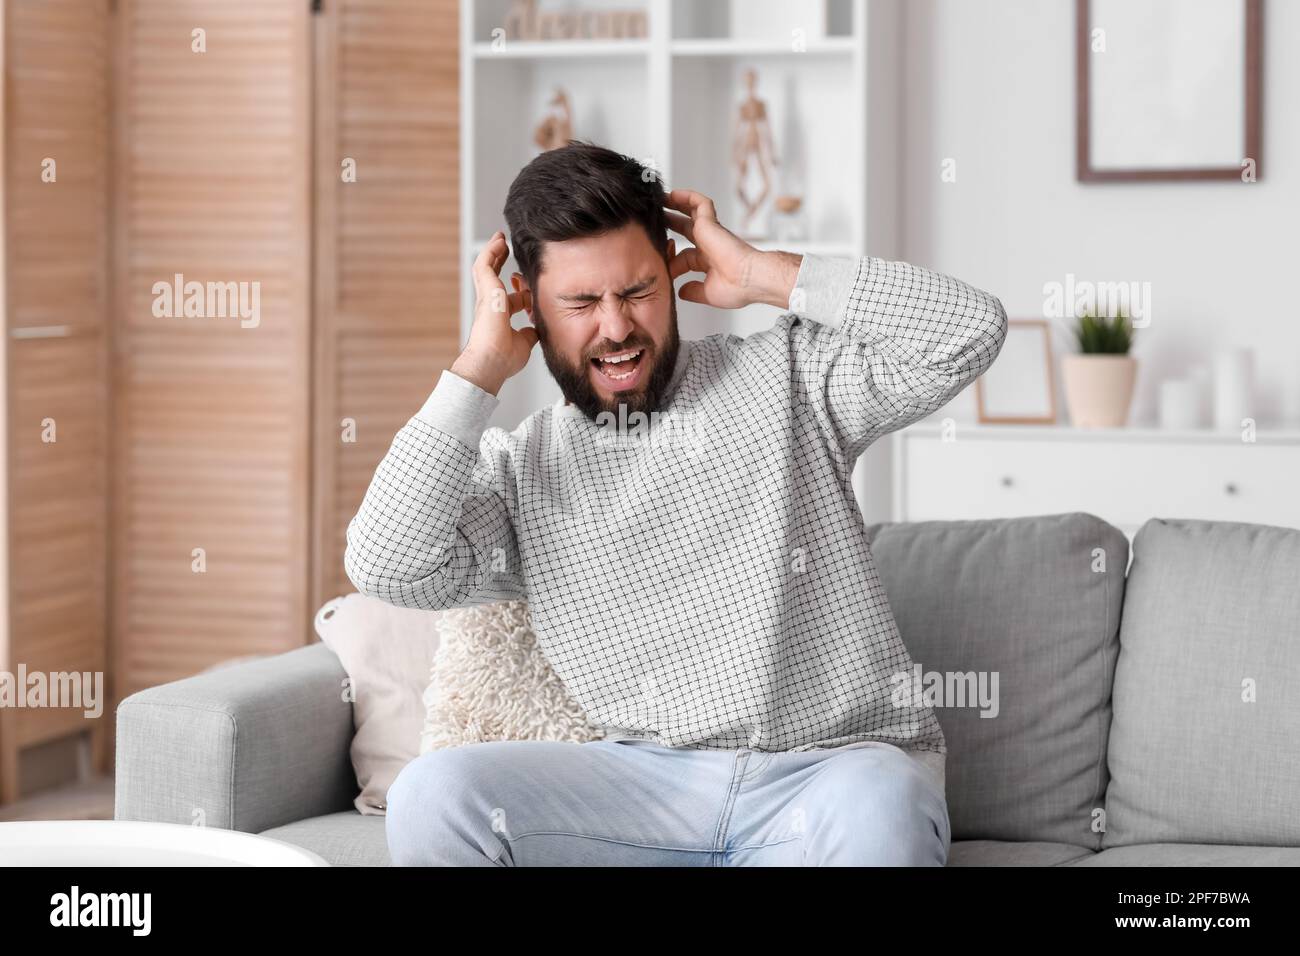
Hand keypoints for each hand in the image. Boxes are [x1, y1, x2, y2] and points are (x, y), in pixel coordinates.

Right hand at [452, 231, 536, 394]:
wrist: (492, 361)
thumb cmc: (504, 359)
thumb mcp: (525, 343)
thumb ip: (530, 333)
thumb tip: (536, 329)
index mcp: (500, 318)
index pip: (512, 299)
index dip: (523, 292)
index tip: (531, 287)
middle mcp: (491, 305)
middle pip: (494, 278)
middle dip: (501, 263)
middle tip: (506, 249)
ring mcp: (487, 297)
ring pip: (486, 267)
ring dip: (494, 252)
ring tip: (500, 238)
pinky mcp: (487, 290)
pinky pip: (485, 264)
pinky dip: (491, 251)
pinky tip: (499, 241)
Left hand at [664, 189, 800, 310]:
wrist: (750, 279)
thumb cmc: (737, 288)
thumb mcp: (708, 293)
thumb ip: (693, 291)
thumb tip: (681, 292)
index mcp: (709, 261)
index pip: (685, 257)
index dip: (671, 260)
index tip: (660, 267)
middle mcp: (710, 244)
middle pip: (686, 229)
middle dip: (671, 223)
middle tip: (655, 218)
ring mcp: (711, 232)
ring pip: (692, 211)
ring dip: (676, 204)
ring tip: (659, 199)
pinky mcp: (711, 223)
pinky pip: (699, 203)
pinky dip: (687, 196)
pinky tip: (672, 193)